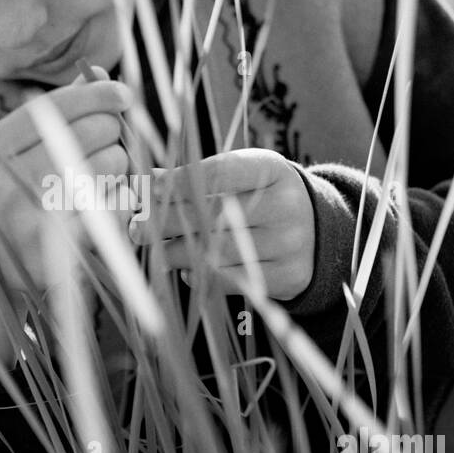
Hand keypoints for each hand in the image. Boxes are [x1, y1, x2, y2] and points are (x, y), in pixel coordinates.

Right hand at [0, 68, 132, 295]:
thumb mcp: (15, 155)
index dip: (97, 95)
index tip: (124, 95)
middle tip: (108, 151)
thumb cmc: (9, 201)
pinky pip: (115, 207)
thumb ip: (55, 116)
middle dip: (112, 136)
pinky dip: (122, 203)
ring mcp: (30, 216)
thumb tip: (101, 75)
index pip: (57, 105)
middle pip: (90, 132)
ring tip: (102, 182)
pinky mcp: (57, 251)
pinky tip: (109, 208)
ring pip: (108, 166)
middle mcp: (6, 178)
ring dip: (119, 170)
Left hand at [128, 149, 315, 300]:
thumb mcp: (242, 176)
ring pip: (216, 253)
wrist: (317, 232)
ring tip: (153, 250)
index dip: (179, 182)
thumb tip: (149, 181)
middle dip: (165, 222)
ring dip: (175, 253)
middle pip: (212, 216)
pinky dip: (199, 276)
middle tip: (136, 227)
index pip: (220, 173)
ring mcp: (289, 245)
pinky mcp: (287, 278)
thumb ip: (200, 177)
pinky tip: (184, 269)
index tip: (148, 189)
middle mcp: (285, 206)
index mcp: (273, 170)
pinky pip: (230, 281)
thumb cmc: (264, 198)